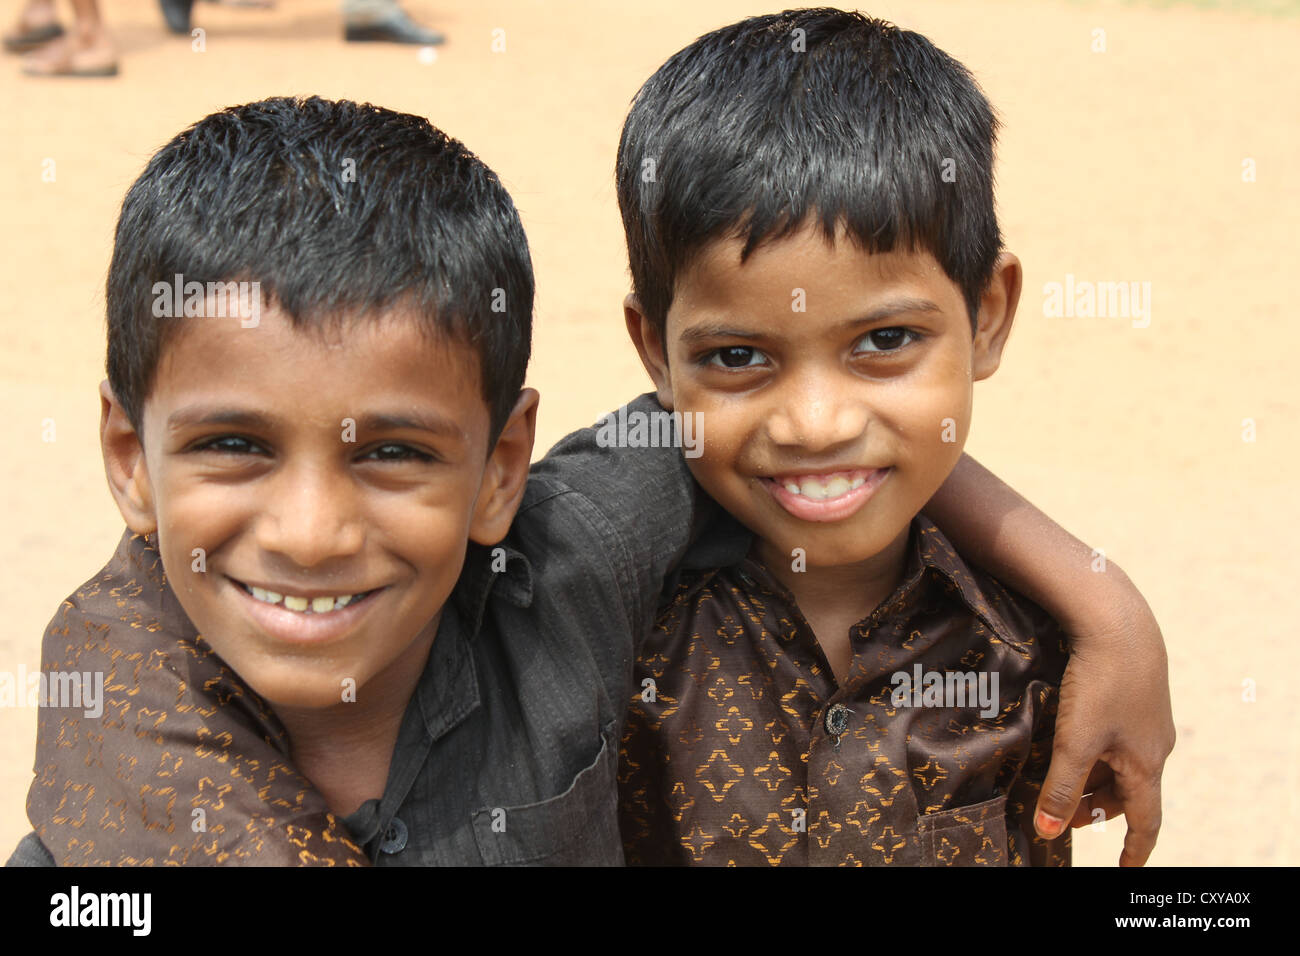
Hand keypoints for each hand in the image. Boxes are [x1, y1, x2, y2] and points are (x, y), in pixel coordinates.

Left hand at [1034, 589, 1174, 865]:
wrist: (1118, 621)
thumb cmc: (1100, 684)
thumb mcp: (1076, 741)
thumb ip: (1062, 787)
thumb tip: (1048, 831)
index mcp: (1146, 764)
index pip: (1144, 821)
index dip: (1134, 849)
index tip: (1125, 869)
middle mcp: (1154, 745)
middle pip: (1127, 791)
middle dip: (1098, 809)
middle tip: (1065, 816)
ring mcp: (1146, 718)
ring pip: (1119, 762)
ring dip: (1094, 777)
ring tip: (1062, 780)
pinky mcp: (1135, 693)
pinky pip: (1116, 736)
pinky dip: (1096, 750)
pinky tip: (1072, 738)